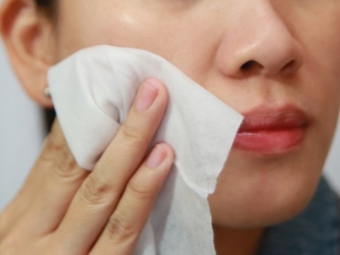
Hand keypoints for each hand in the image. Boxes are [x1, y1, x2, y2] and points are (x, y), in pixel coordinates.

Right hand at [0, 78, 173, 254]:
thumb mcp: (29, 238)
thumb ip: (53, 201)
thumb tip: (87, 151)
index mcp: (17, 221)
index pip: (55, 157)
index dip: (85, 120)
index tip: (114, 91)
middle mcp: (33, 236)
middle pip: (81, 166)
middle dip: (118, 124)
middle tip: (148, 89)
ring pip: (101, 194)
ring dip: (132, 148)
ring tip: (157, 112)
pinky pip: (122, 232)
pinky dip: (140, 194)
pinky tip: (161, 162)